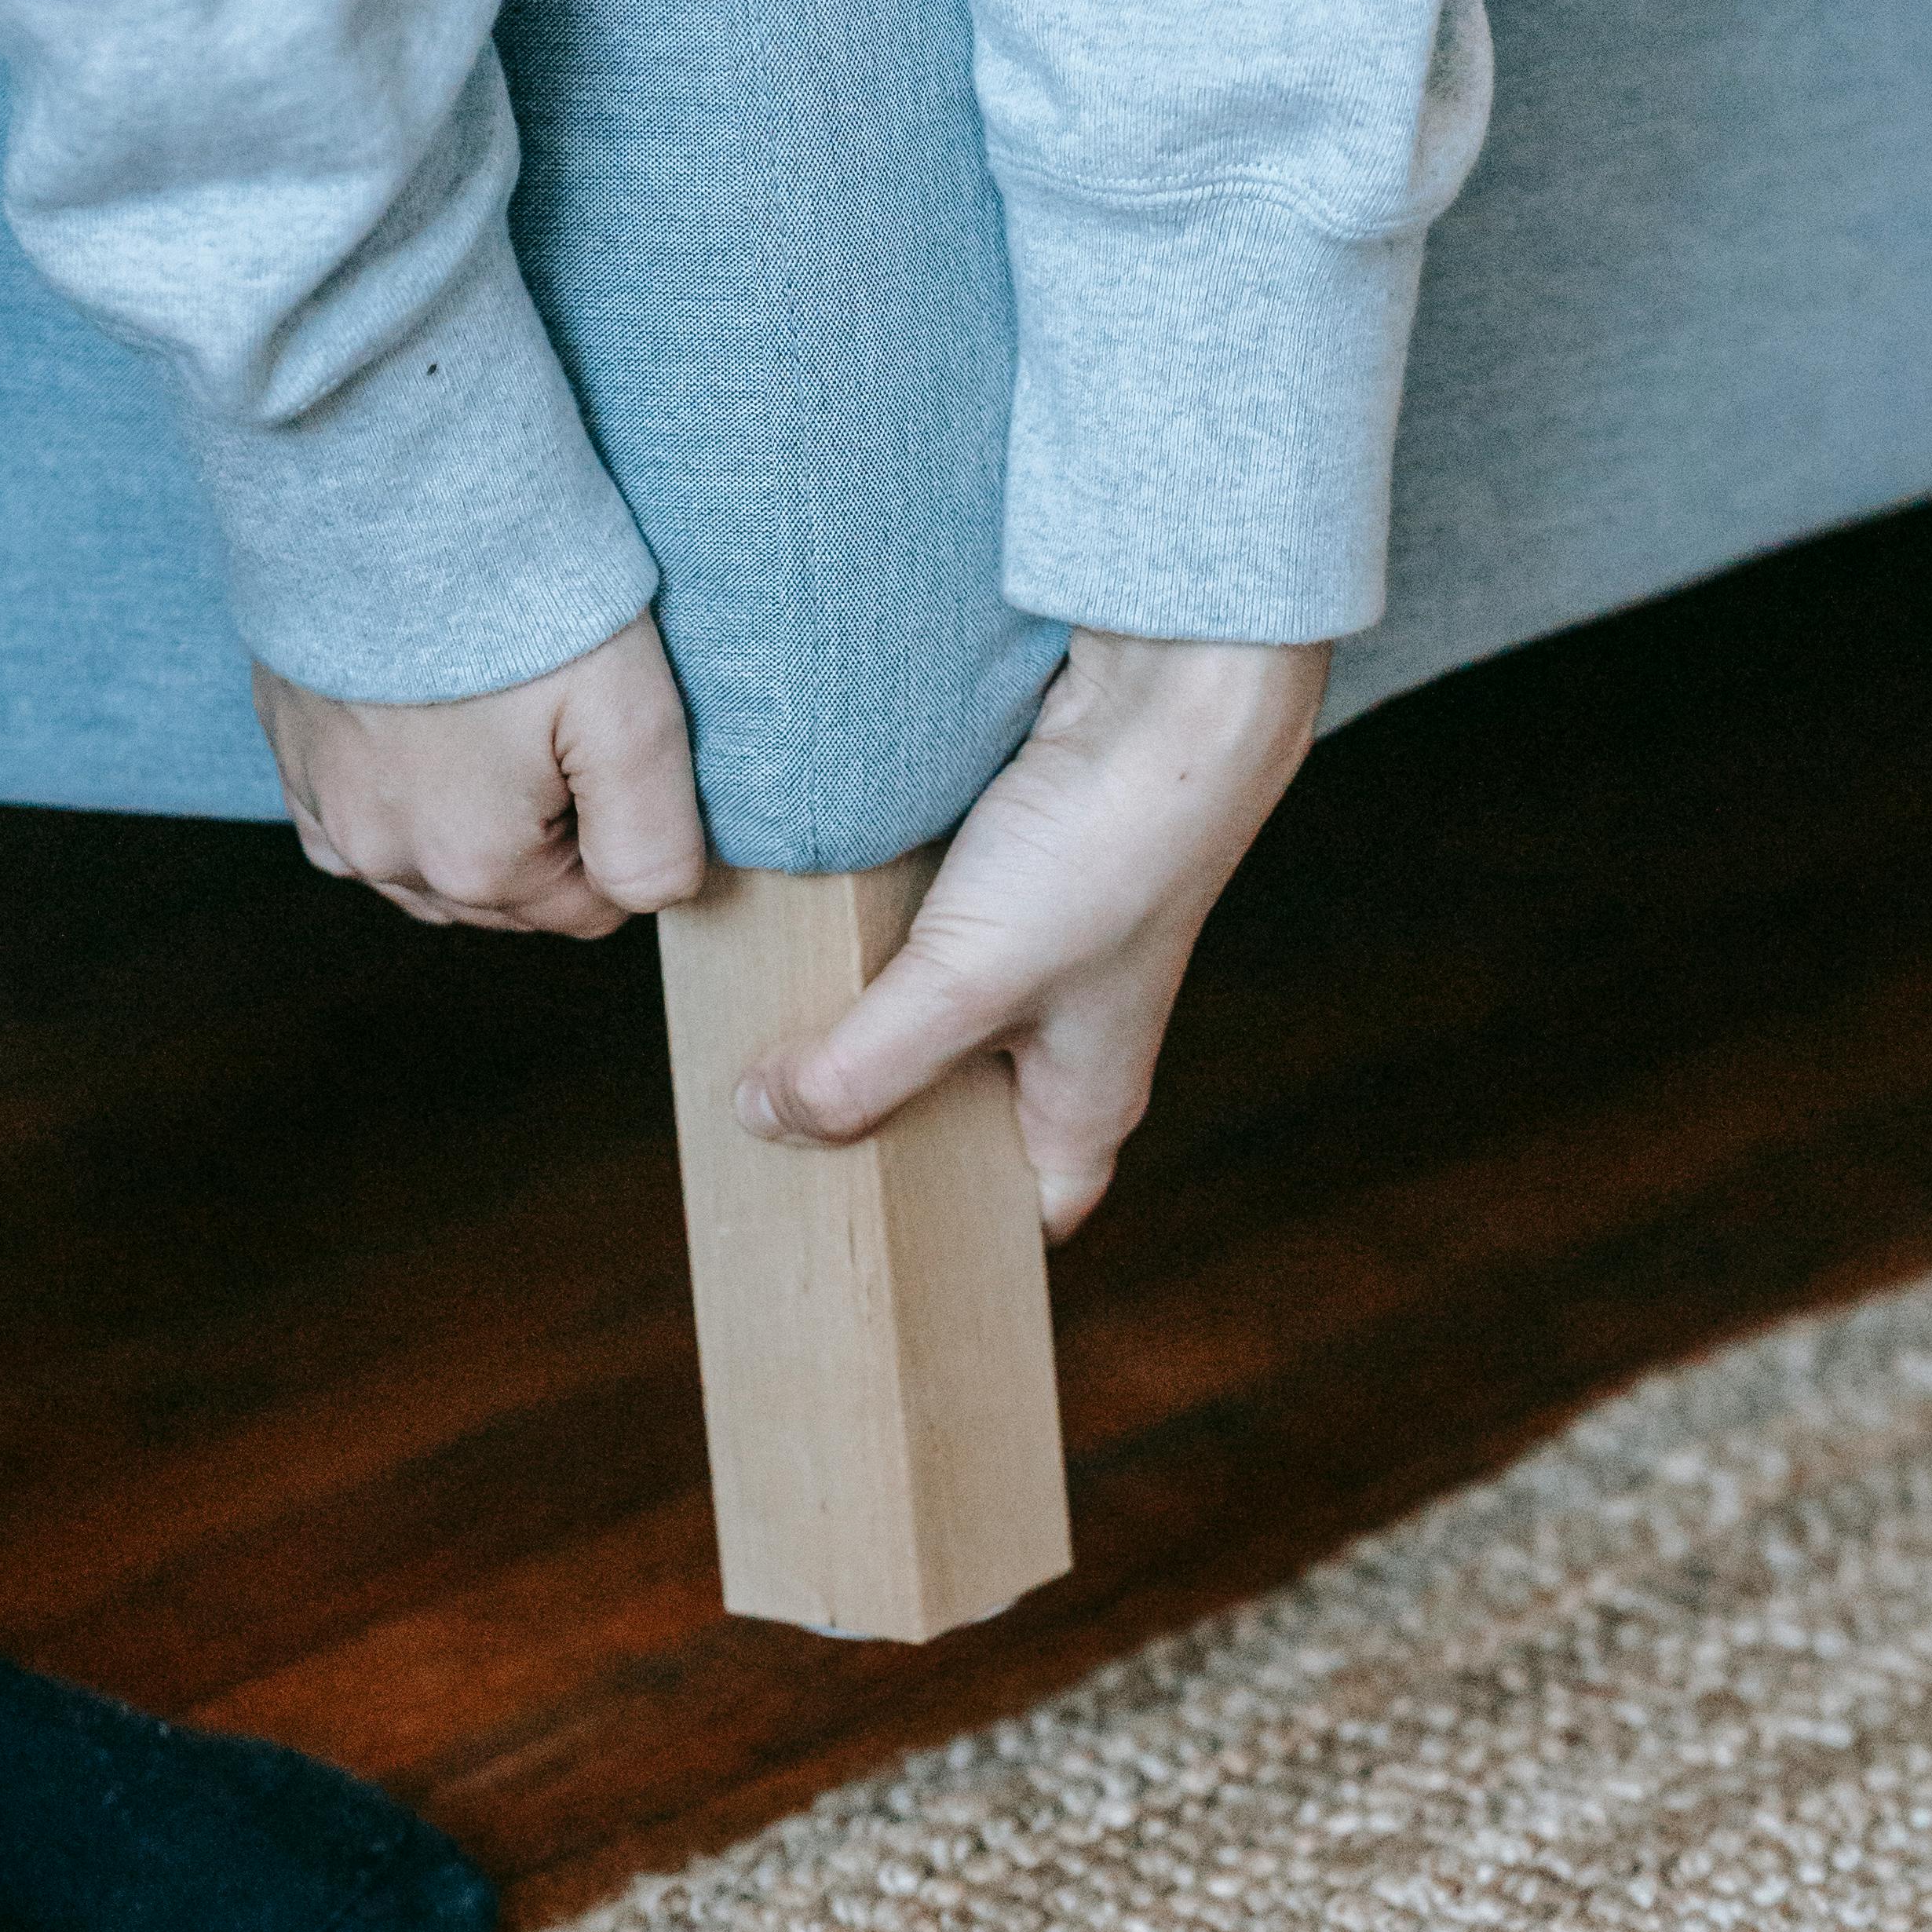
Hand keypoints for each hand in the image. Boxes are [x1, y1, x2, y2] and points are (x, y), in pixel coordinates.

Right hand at [253, 613, 704, 937]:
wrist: (384, 474)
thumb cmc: (516, 586)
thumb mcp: (633, 716)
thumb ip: (654, 842)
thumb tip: (653, 901)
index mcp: (474, 865)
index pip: (589, 907)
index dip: (618, 831)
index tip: (609, 741)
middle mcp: (385, 857)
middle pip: (508, 890)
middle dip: (547, 827)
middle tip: (553, 709)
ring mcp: (324, 806)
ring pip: (431, 859)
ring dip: (472, 812)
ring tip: (490, 706)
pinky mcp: (288, 749)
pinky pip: (357, 813)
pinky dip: (398, 784)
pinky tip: (421, 714)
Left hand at [734, 634, 1326, 1235]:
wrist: (1168, 697)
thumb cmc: (1106, 852)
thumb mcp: (965, 982)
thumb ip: (863, 1064)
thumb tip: (763, 1117)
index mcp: (1087, 1100)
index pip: (1025, 1213)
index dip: (951, 1234)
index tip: (858, 1234)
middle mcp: (1071, 1039)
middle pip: (963, 1118)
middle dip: (881, 1125)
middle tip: (779, 1137)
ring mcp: (1046, 956)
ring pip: (940, 1021)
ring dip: (867, 1024)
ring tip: (771, 1039)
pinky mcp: (1017, 878)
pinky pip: (933, 938)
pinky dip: (877, 944)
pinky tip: (807, 936)